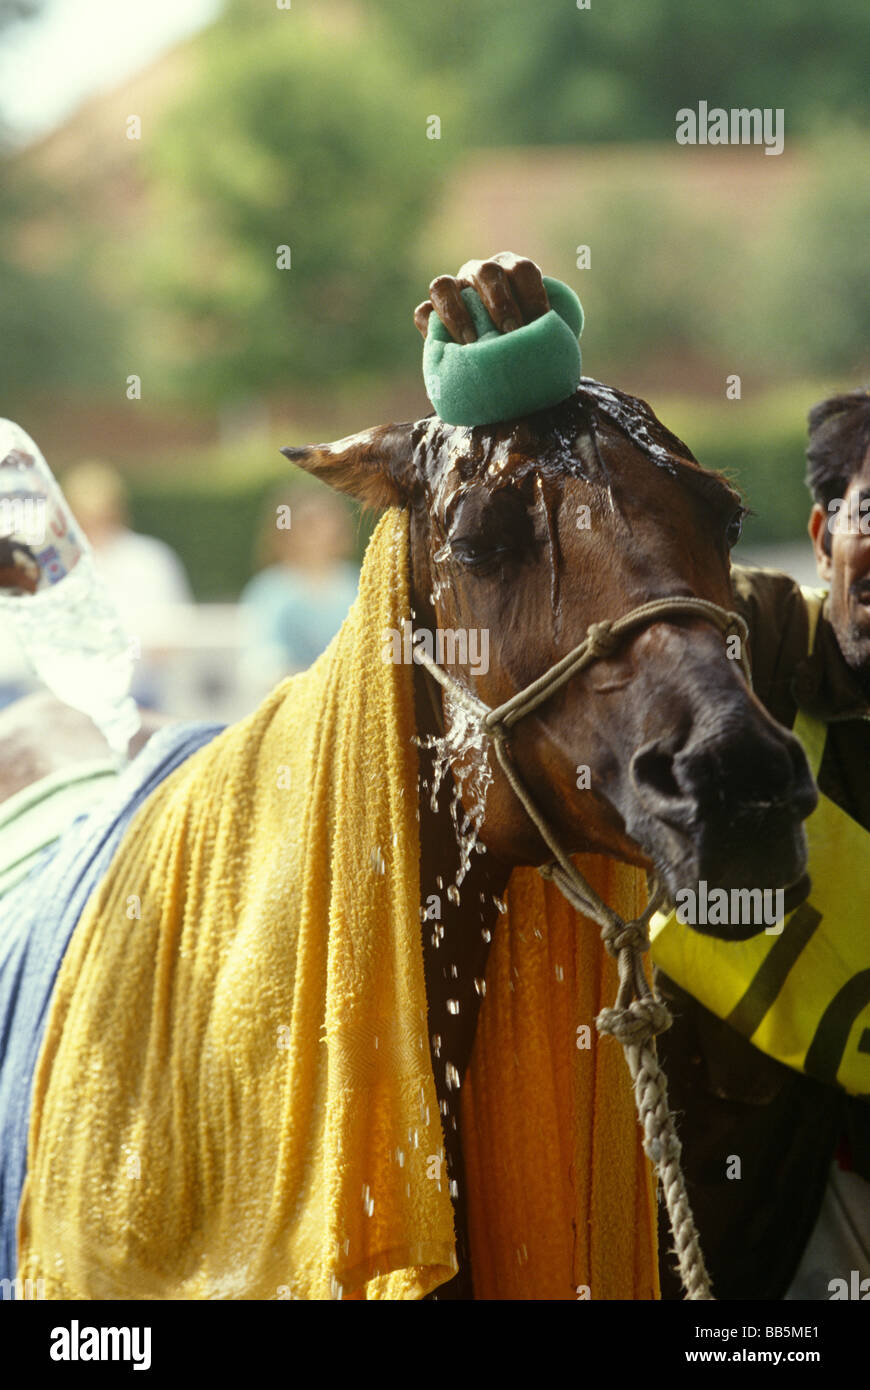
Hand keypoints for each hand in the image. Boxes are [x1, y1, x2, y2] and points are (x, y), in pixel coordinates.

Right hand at [413, 252, 549, 342]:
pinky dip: (432, 326)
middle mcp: (480, 276)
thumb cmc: (529, 346)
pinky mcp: (429, 314)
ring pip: (444, 286)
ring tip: (472, 342)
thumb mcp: (545, 335)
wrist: (501, 365)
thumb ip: (550, 330)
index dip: (533, 293)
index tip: (543, 322)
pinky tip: (448, 347)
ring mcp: (452, 292)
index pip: (522, 270)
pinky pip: (424, 313)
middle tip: (511, 331)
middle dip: (500, 301)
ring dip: (458, 312)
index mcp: (512, 272)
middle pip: (486, 272)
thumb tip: (555, 338)